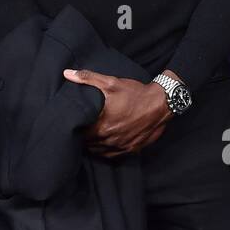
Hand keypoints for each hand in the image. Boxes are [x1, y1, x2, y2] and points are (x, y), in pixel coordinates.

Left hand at [62, 67, 179, 156]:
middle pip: (88, 145)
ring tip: (90, 137)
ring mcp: (121, 146)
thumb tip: (68, 73)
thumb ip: (87, 78)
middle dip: (82, 138)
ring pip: (99, 152)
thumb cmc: (135, 94)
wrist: (161, 103)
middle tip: (79, 130)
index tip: (72, 124)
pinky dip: (106, 151)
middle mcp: (110, 140)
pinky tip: (104, 144)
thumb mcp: (111, 83)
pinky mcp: (131, 149)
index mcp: (102, 126)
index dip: (74, 130)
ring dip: (93, 146)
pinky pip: (113, 156)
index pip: (80, 134)